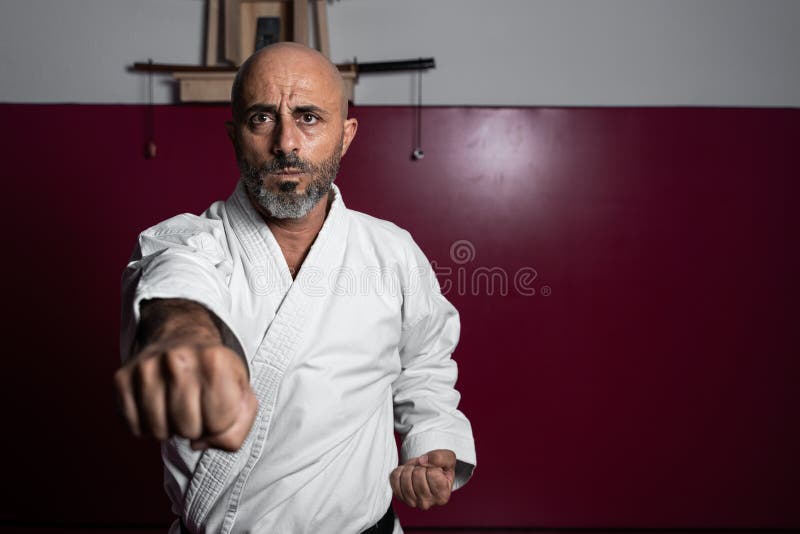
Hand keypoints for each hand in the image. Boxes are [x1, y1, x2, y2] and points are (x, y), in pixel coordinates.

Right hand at [113, 341, 256, 450]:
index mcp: (214, 360)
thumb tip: (198, 444)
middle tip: (196, 407)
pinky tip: (158, 407)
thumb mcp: (242, 395)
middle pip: (188, 429)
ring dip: (171, 429)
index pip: (218, 424)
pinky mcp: (122, 377)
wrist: (183, 336)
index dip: (220, 424)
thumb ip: (235, 430)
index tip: (217, 406)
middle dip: (196, 427)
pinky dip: (148, 427)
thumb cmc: (216, 372)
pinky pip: (134, 428)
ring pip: (159, 432)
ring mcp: (146, 366)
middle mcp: (178, 358)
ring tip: (177, 407)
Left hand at [390, 449, 455, 509]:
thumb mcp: (448, 458)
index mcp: (442, 496)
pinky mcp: (400, 497)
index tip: (434, 469)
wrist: (429, 474)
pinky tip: (407, 472)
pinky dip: (399, 470)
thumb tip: (422, 461)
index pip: (432, 474)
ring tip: (416, 470)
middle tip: (424, 469)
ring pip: (405, 477)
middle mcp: (427, 503)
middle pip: (417, 475)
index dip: (432, 466)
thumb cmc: (441, 468)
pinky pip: (394, 478)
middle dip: (420, 466)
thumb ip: (440, 457)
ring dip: (410, 468)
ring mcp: (413, 502)